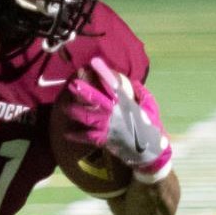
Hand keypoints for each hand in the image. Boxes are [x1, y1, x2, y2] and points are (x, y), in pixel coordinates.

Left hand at [63, 56, 172, 181]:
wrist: (150, 151)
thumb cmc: (151, 126)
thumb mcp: (150, 105)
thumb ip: (140, 92)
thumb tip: (132, 81)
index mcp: (127, 103)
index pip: (114, 84)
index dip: (104, 73)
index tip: (94, 63)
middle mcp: (116, 113)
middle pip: (97, 100)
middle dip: (84, 91)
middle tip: (73, 84)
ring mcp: (109, 127)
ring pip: (89, 117)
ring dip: (76, 111)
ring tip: (65, 106)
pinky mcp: (106, 140)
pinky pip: (88, 137)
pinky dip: (78, 135)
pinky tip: (67, 133)